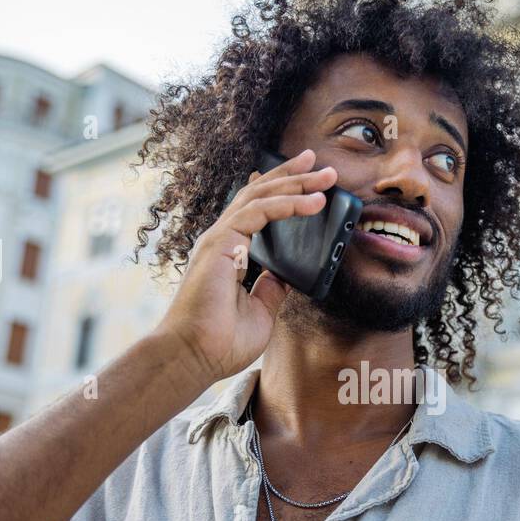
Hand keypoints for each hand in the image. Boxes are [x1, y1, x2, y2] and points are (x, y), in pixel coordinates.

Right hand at [154, 149, 337, 384]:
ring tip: (325, 175)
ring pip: (260, 197)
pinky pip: (258, 212)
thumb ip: (272, 288)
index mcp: (230, 253)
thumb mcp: (261, 311)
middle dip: (291, 176)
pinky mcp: (219, 243)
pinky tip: (313, 202)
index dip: (282, 192)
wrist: (194, 356)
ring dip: (295, 183)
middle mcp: (221, 240)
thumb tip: (287, 274)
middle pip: (259, 195)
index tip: (308, 183)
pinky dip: (287, 204)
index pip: (256, 211)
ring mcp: (218, 239)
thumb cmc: (219, 342)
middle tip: (320, 164)